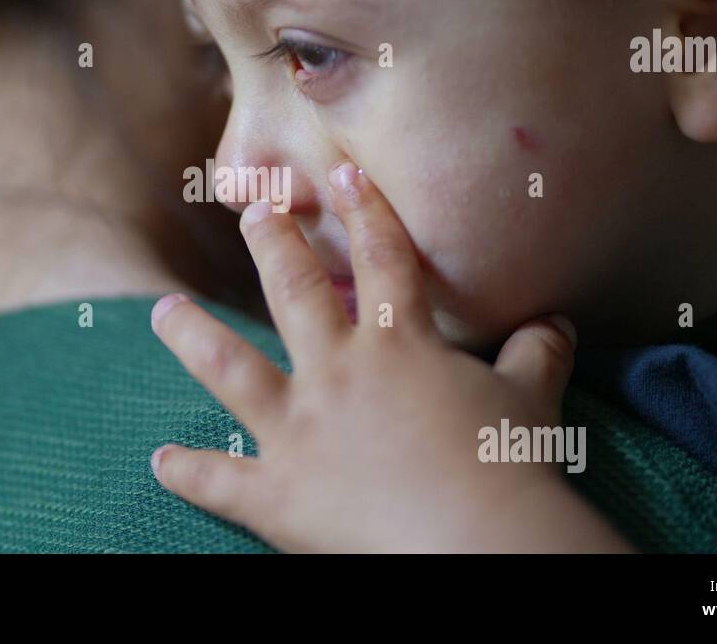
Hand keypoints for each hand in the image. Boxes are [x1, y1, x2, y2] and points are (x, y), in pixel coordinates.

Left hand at [149, 161, 631, 551]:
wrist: (472, 543)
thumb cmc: (505, 467)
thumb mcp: (529, 402)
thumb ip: (536, 355)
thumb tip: (557, 322)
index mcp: (397, 346)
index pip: (383, 261)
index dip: (368, 212)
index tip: (343, 174)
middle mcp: (336, 375)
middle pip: (294, 292)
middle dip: (273, 244)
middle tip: (254, 210)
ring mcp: (297, 431)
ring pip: (229, 368)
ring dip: (192, 336)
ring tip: (163, 310)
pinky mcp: (276, 494)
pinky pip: (220, 481)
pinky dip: (187, 472)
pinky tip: (159, 461)